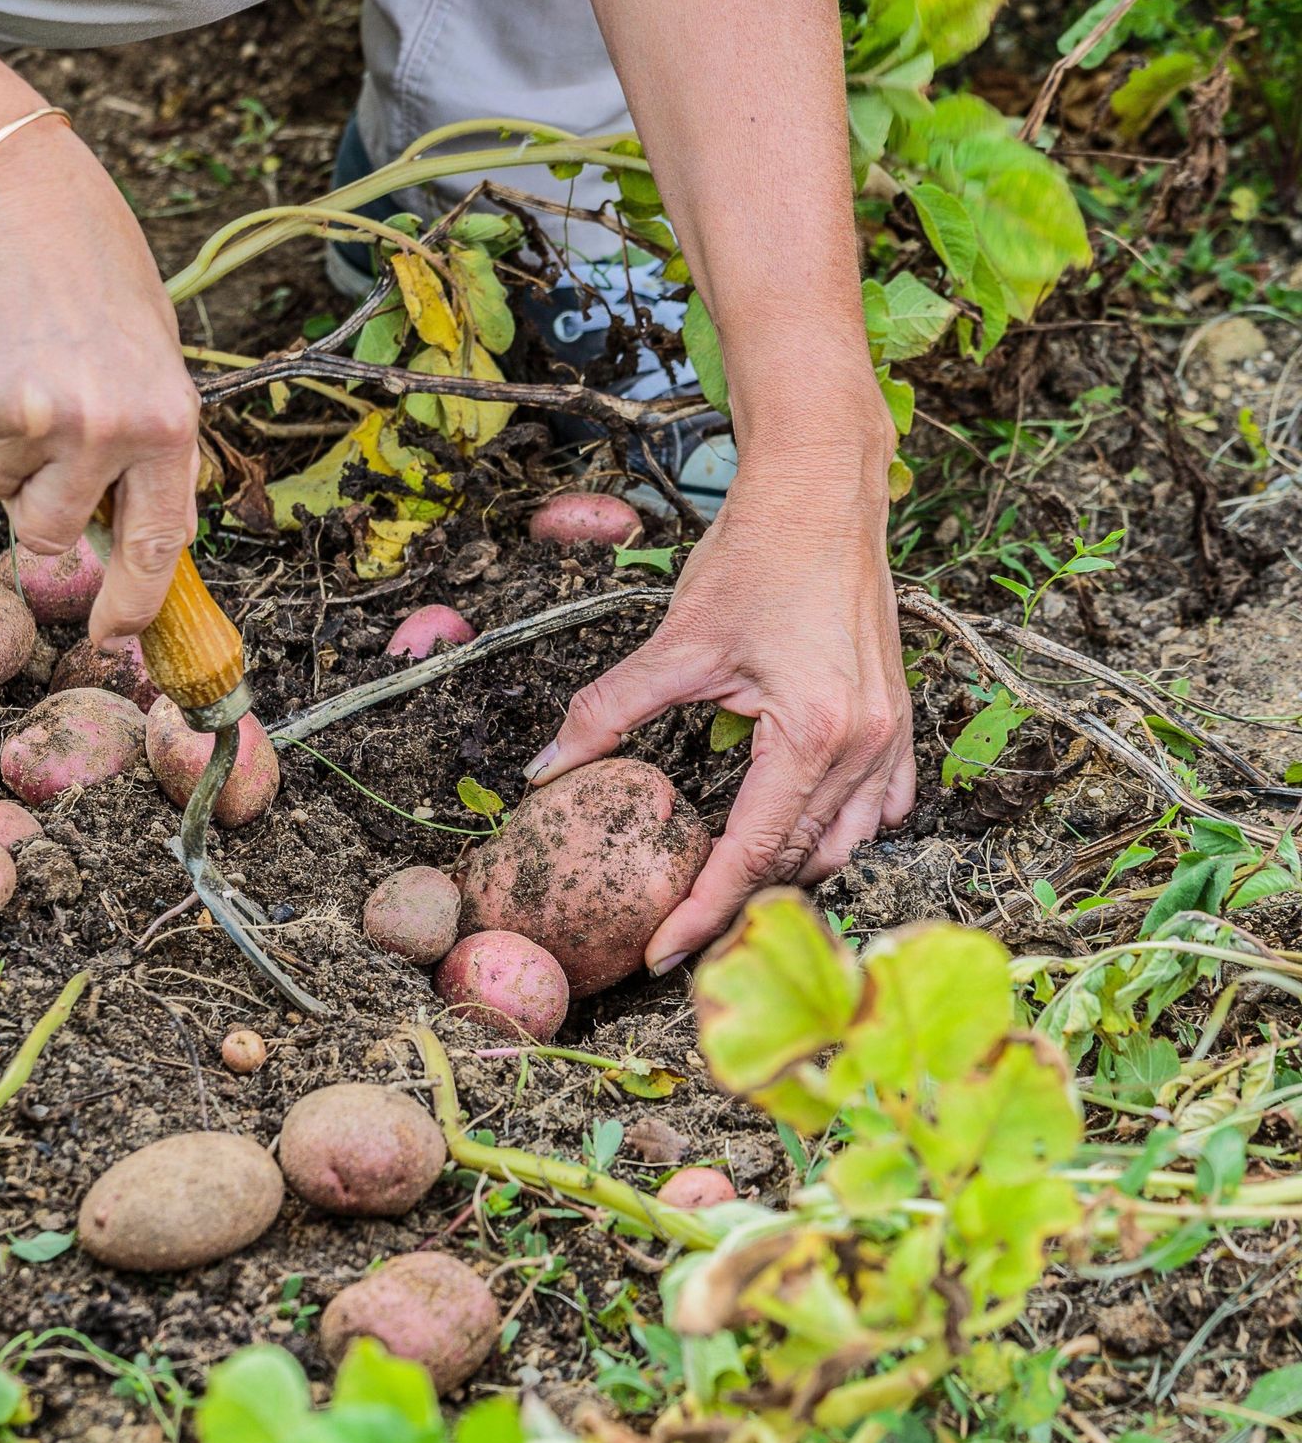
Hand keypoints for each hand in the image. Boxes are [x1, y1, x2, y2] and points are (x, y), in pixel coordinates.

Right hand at [0, 116, 200, 644]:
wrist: (12, 186)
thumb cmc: (92, 271)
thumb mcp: (153, 360)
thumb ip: (143, 449)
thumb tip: (126, 542)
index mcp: (170, 422)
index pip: (158, 545)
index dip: (133, 603)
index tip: (115, 638)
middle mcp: (106, 429)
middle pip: (52, 535)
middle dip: (36, 505)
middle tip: (37, 432)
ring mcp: (33, 415)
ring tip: (17, 367)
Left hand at [524, 456, 914, 971]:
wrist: (823, 489)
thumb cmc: (757, 554)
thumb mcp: (675, 641)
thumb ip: (606, 713)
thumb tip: (543, 772)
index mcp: (813, 735)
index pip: (751, 854)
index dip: (701, 912)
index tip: (660, 954)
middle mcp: (865, 746)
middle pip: (800, 860)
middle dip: (739, 895)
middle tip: (678, 915)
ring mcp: (892, 735)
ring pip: (847, 843)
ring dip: (790, 866)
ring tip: (729, 876)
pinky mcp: (899, 718)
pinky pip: (882, 807)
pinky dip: (840, 830)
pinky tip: (798, 829)